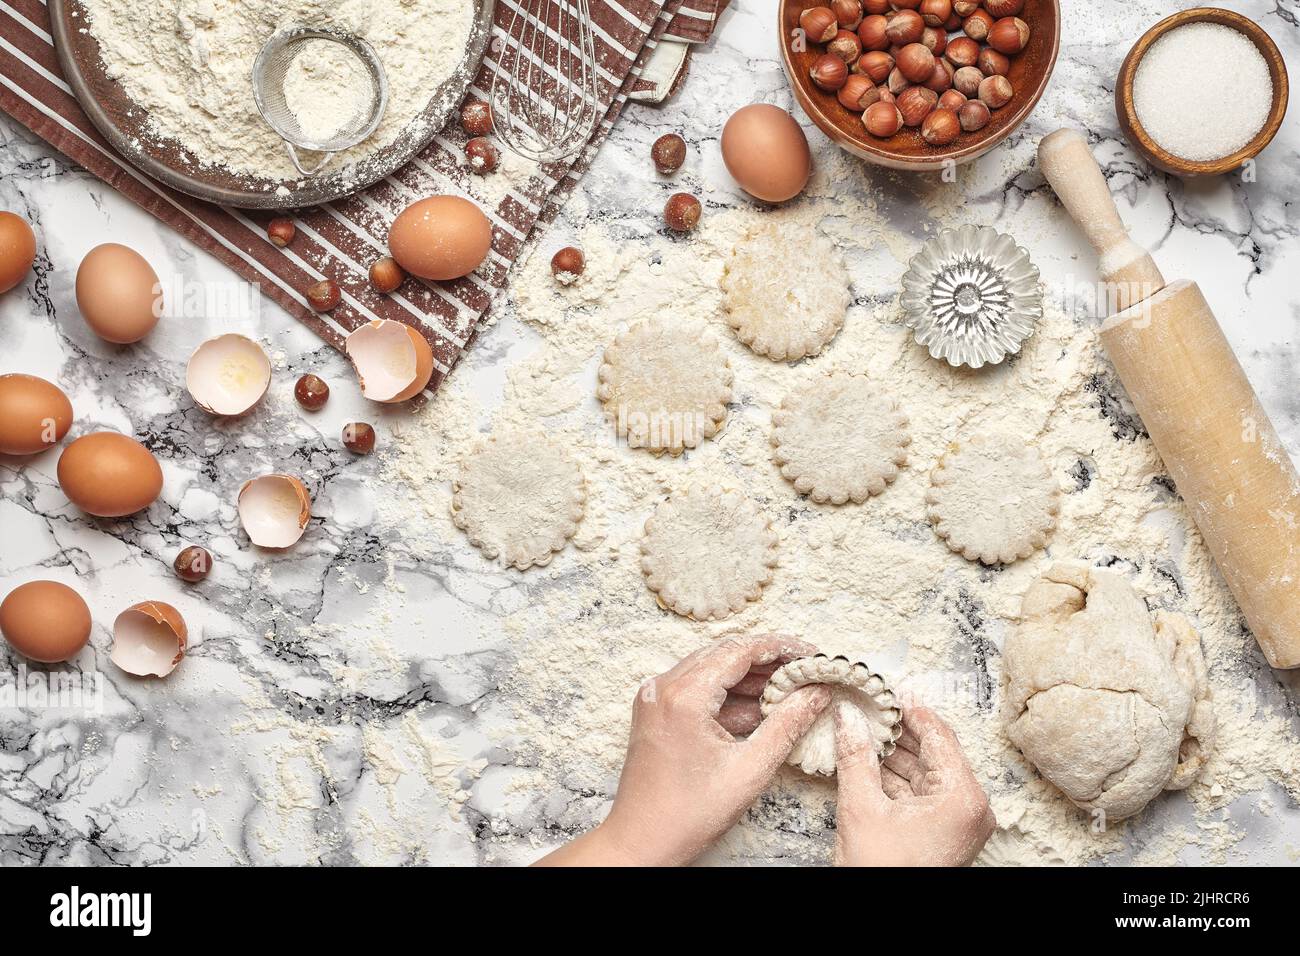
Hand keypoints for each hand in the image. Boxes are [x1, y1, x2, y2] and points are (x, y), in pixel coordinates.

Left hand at [538, 635, 829, 865]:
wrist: (641, 842)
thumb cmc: (689, 814)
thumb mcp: (749, 769)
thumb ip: (787, 725)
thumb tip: (817, 692)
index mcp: (684, 696)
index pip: (740, 651)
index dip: (781, 648)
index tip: (811, 653)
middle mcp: (664, 687)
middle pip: (724, 654)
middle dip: (767, 660)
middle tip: (805, 670)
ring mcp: (656, 698)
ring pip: (711, 670)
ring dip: (749, 677)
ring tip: (789, 689)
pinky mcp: (656, 712)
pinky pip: (697, 689)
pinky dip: (727, 694)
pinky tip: (759, 709)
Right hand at [833, 703, 994, 865]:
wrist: (886, 925)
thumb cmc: (884, 874)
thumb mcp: (862, 807)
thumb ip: (856, 756)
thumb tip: (849, 717)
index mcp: (963, 797)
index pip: (939, 735)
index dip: (910, 710)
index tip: (888, 690)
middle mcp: (970, 807)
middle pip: (933, 752)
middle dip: (899, 730)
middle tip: (871, 707)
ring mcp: (958, 822)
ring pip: (924, 772)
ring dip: (894, 753)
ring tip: (864, 730)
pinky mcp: (943, 832)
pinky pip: (920, 792)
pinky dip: (896, 777)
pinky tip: (869, 761)